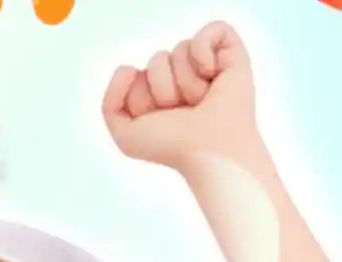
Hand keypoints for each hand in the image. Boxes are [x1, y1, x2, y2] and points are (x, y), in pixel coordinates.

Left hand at [101, 21, 256, 169]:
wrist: (207, 150)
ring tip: (200, 102)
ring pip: (179, 49)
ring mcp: (208, 66)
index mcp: (159, 92)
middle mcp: (184, 77)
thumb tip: (130, 67)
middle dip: (163, 88)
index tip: (157, 119)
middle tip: (181, 112)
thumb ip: (110, 103)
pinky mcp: (231, 56)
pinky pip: (211, 30)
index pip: (136, 74)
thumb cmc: (170, 147)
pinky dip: (203, 50)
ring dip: (185, 81)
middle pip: (157, 60)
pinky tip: (210, 73)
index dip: (140, 98)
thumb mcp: (125, 134)